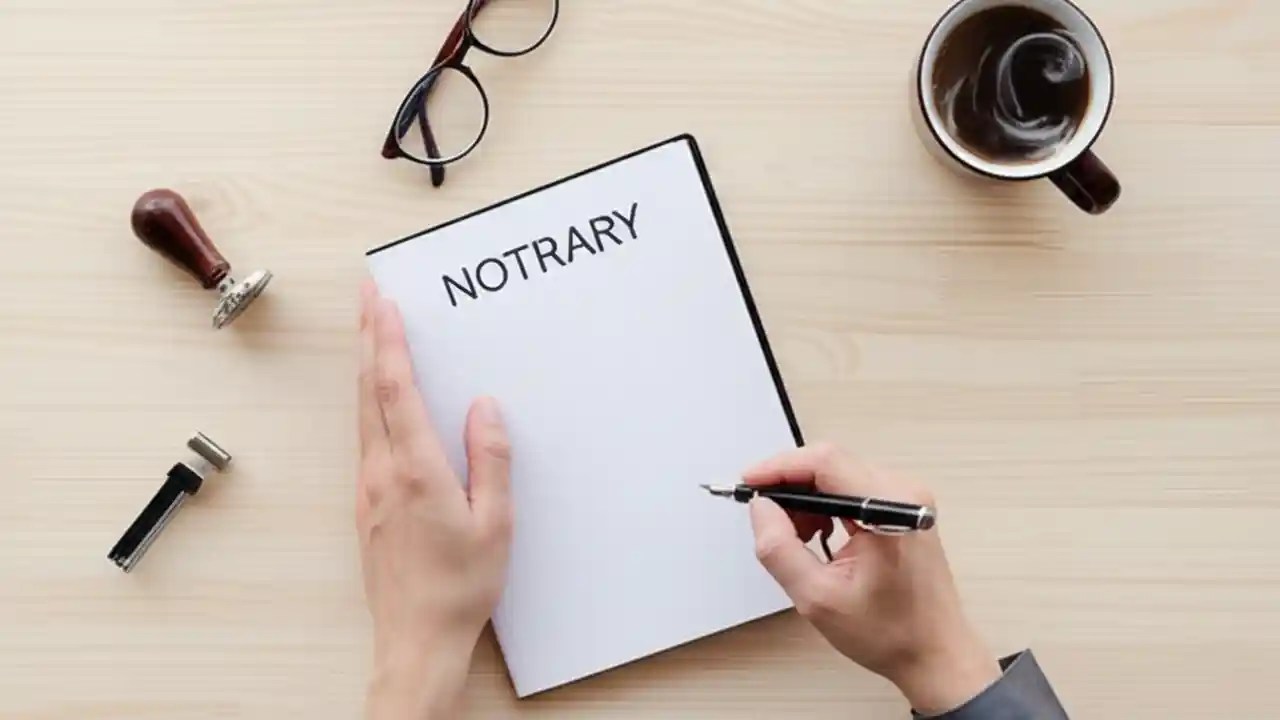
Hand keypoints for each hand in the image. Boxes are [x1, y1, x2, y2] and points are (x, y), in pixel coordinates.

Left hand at [357, 281, 513, 719]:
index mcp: (416, 471)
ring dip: (364, 368)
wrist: (416, 639)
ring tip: (369, 335)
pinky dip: (368, 403)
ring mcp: (368, 490)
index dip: (388, 342)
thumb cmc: (460, 587)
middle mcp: (382, 474)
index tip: (383, 304)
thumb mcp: (495, 523)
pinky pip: (365, 439)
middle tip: (366, 298)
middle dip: (367, 339)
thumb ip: (490, 460)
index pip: (395, 390)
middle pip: (368, 392)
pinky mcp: (366, 505)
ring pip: (361, 414)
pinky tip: (376, 399)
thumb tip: (484, 409)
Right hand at [745, 444, 1000, 715]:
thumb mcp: (817, 598)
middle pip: (831, 464)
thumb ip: (779, 548)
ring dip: (808, 500)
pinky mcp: (904, 507)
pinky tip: (820, 537)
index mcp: (889, 510)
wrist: (935, 653)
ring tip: (797, 539)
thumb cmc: (887, 632)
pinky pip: (853, 489)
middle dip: (791, 488)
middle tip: (768, 522)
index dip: (779, 467)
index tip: (748, 485)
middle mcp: (903, 492)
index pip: (825, 462)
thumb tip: (760, 507)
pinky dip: (827, 506)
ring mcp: (907, 497)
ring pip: (839, 475)